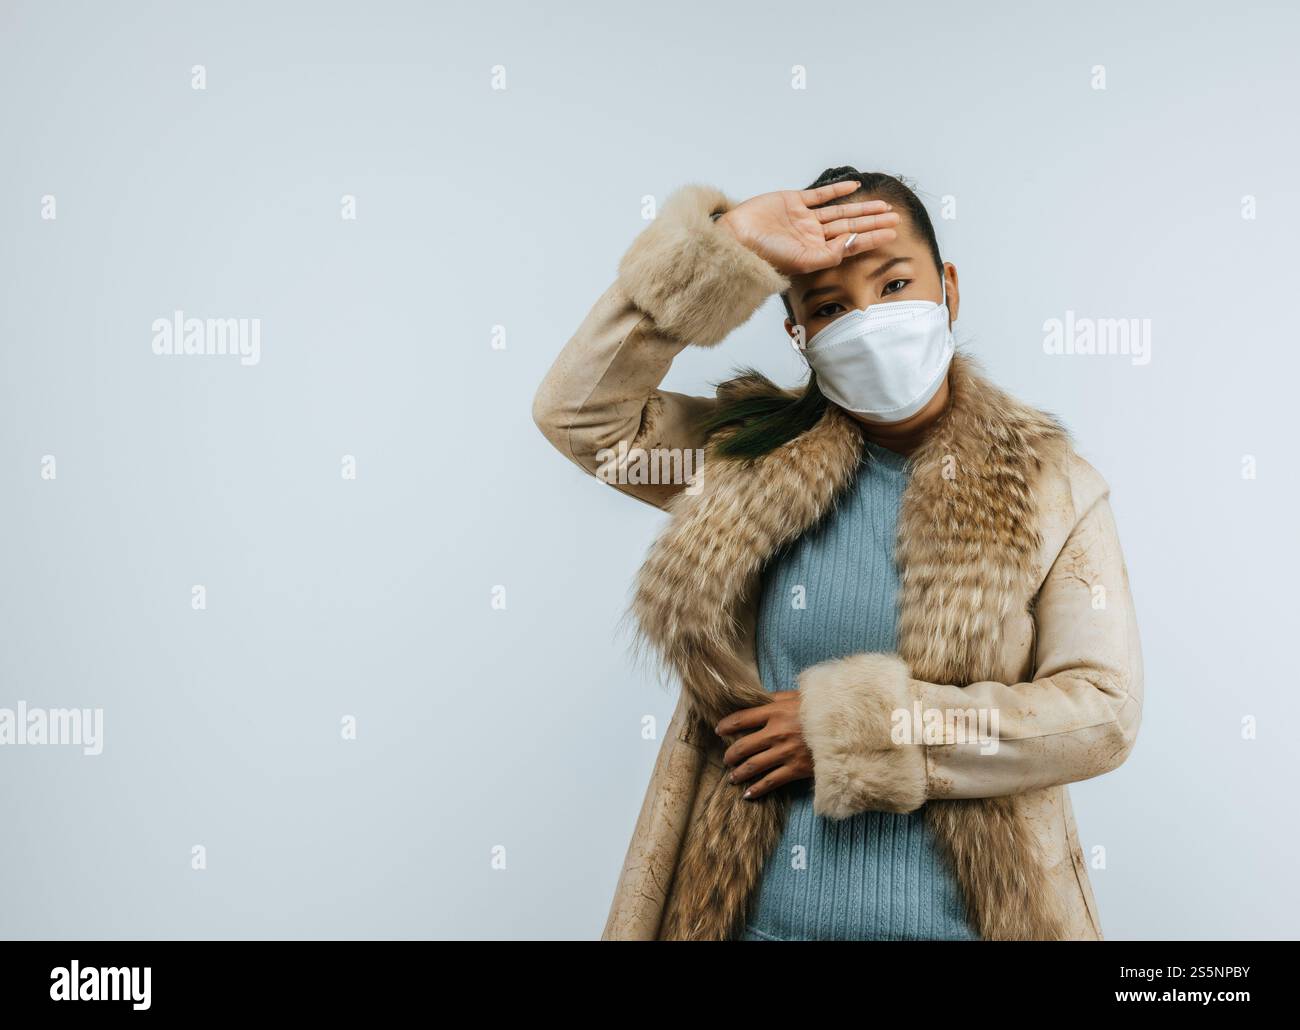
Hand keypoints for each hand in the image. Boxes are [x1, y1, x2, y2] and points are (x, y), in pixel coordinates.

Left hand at [714, 691, 813, 799]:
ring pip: (753, 766)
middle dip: (731, 754)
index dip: (726, 725)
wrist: (847, 726)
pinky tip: (748, 794)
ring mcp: (785, 752)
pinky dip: (757, 789)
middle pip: (743, 746)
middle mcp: (776, 732)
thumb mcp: (798, 696)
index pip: (741, 719)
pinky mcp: (795, 769)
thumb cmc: (823, 708)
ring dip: (739, 773)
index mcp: (774, 711)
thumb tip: (758, 698)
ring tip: (732, 777)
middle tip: (726, 759)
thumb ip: (777, 698)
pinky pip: (770, 781)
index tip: (719, 730)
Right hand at [715, 180, 899, 276]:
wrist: (737, 238)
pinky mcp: (792, 201)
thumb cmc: (765, 255)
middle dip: (873, 222)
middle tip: (896, 217)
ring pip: (840, 212)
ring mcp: (803, 218)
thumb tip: (854, 243)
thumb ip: (831, 254)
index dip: (872, 237)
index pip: (851, 244)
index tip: (892, 233)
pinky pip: (819, 195)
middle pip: (850, 226)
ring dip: (861, 208)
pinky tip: (854, 187)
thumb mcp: (803, 260)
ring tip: (883, 206)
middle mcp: (812, 236)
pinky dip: (836, 190)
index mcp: (816, 252)